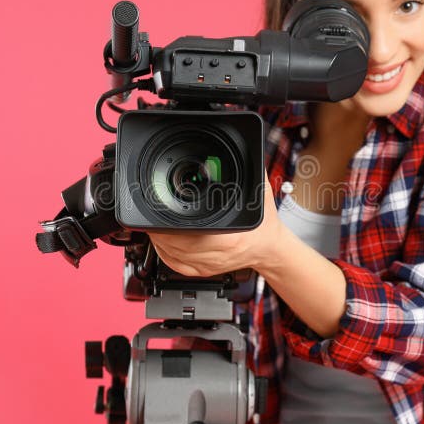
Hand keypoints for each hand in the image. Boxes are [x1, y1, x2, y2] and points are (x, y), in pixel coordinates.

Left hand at [147, 171, 283, 276]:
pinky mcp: (202, 271)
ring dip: (159, 239)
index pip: (187, 233)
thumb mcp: (259, 192)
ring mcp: (207, 265)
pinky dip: (164, 252)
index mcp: (229, 238)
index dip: (167, 223)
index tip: (160, 208)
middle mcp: (216, 254)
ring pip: (171, 254)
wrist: (270, 248)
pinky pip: (175, 264)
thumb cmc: (264, 223)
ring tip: (156, 223)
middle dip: (159, 227)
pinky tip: (161, 241)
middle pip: (174, 243)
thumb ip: (246, 171)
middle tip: (154, 211)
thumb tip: (228, 152)